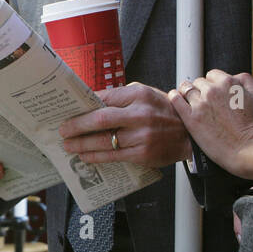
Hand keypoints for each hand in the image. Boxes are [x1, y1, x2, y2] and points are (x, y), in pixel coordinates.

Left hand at [59, 83, 190, 167]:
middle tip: (63, 130)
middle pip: (100, 119)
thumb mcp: (145, 95)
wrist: (189, 134)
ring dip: (82, 144)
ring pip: (104, 141)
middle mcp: (140, 114)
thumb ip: (120, 97)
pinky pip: (113, 156)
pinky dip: (96, 156)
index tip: (69, 110)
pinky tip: (85, 156)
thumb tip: (91, 101)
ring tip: (68, 145)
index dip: (83, 105)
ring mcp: (142, 136)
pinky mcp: (143, 154)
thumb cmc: (162, 112)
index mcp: (139, 95)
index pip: (104, 98)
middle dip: (77, 125)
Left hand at [168, 70, 252, 177]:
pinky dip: (175, 97)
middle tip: (205, 101)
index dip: (213, 83)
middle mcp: (212, 91)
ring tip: (190, 100)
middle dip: (201, 90)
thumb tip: (234, 76)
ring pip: (186, 89)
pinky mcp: (191, 118)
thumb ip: (246, 81)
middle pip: (198, 82)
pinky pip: (176, 100)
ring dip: (187, 93)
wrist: (247, 149)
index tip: (213, 92)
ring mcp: (200, 104)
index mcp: (228, 83)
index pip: (212, 74)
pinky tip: (176, 98)